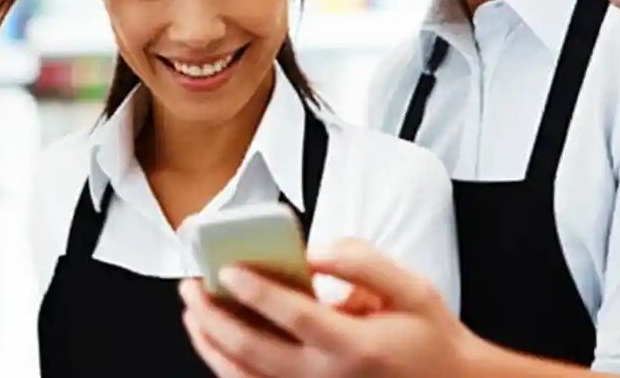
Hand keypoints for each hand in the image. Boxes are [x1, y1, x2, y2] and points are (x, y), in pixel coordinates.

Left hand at [179, 238, 478, 377]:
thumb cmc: (427, 337)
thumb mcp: (411, 287)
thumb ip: (362, 262)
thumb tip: (315, 253)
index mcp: (355, 345)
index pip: (293, 316)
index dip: (256, 291)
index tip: (227, 269)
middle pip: (253, 351)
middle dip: (214, 317)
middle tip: (192, 287)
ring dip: (210, 344)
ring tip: (193, 312)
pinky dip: (227, 370)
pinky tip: (214, 344)